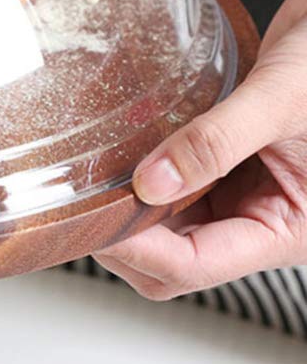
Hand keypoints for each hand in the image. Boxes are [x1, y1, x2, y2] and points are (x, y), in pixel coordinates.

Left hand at [95, 0, 306, 299]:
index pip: (197, 264)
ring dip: (129, 207)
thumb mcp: (281, 99)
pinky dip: (142, 175)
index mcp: (290, 230)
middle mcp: (263, 219)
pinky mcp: (225, 162)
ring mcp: (242, 192)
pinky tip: (114, 156)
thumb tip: (150, 183)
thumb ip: (217, 141)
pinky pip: (173, 184)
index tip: (93, 224)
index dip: (139, 249)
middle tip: (78, 201)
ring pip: (169, 224)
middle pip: (175, 257)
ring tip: (89, 179)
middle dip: (125, 237)